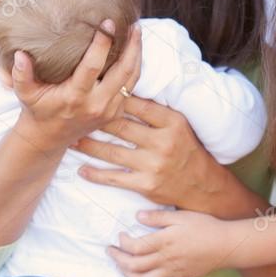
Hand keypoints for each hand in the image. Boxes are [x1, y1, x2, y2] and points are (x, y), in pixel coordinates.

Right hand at [11, 21, 141, 151]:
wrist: (49, 138)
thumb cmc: (38, 110)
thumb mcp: (25, 93)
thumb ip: (20, 75)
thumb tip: (20, 54)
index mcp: (75, 97)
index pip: (94, 66)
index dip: (103, 43)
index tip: (107, 22)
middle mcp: (96, 104)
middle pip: (123, 71)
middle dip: (131, 46)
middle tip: (132, 24)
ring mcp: (109, 110)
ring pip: (132, 78)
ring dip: (137, 54)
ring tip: (136, 33)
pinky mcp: (116, 112)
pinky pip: (132, 87)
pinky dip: (135, 67)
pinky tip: (133, 51)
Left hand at [74, 96, 233, 209]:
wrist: (203, 186)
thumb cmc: (185, 149)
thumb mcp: (178, 125)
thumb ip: (154, 111)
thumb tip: (123, 90)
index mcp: (172, 122)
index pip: (138, 105)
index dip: (114, 97)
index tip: (94, 91)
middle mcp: (163, 142)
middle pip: (121, 127)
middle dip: (95, 120)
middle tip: (74, 113)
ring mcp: (154, 165)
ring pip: (113, 153)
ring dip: (88, 146)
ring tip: (72, 138)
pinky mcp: (147, 185)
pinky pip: (115, 178)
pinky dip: (96, 174)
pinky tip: (81, 169)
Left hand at [109, 210, 240, 276]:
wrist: (226, 246)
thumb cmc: (204, 226)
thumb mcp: (180, 216)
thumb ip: (157, 216)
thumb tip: (137, 216)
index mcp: (165, 242)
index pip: (135, 247)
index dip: (123, 243)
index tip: (120, 236)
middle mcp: (166, 260)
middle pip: (134, 266)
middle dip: (118, 259)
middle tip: (111, 251)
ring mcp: (173, 272)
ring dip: (128, 275)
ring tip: (122, 265)